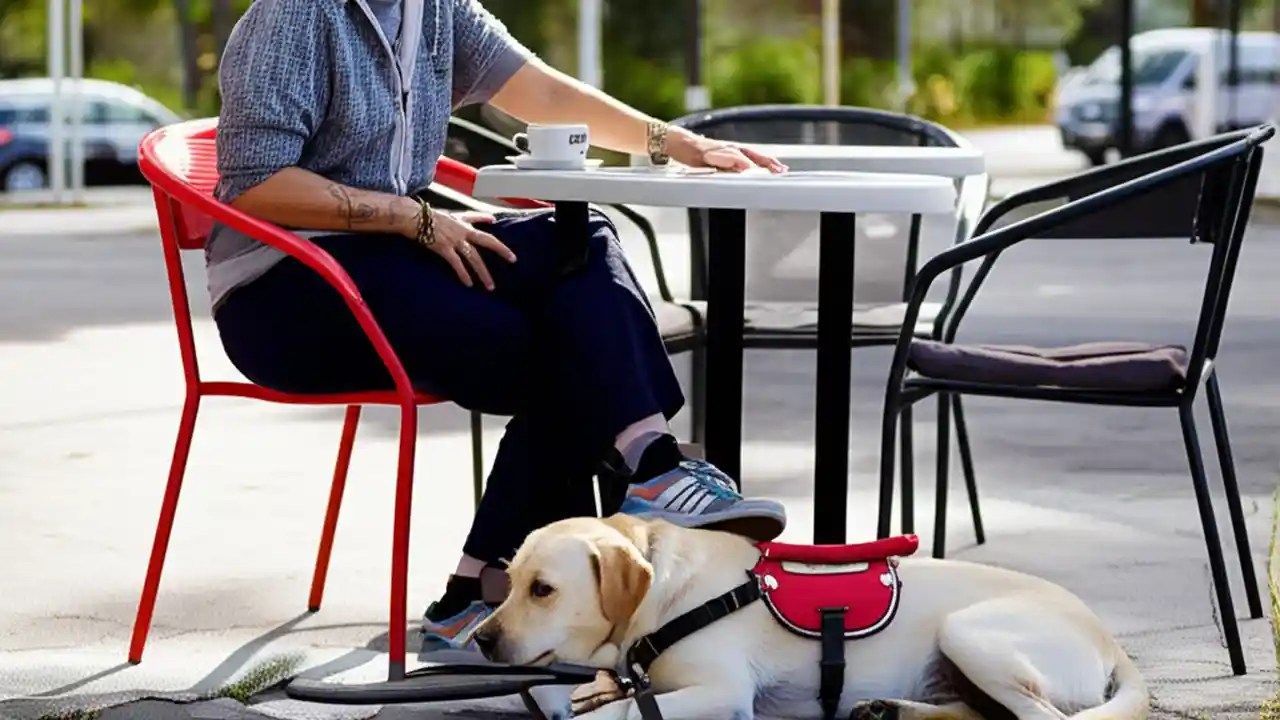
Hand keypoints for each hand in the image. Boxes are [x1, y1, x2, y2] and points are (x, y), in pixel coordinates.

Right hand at [418, 210, 516, 290]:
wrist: (411, 216)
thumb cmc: (423, 215)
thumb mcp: (442, 213)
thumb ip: (455, 217)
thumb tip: (468, 217)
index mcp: (460, 220)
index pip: (476, 217)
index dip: (486, 219)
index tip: (494, 221)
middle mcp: (461, 230)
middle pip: (486, 240)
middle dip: (501, 250)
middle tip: (513, 259)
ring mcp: (454, 240)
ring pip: (474, 258)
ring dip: (483, 273)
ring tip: (490, 286)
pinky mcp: (444, 248)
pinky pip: (457, 264)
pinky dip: (464, 274)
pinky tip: (469, 283)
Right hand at [665, 127, 787, 173]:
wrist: (677, 143)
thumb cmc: (694, 155)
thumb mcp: (716, 165)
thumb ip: (729, 170)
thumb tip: (743, 179)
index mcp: (732, 151)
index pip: (755, 155)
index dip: (769, 162)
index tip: (782, 170)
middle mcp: (729, 147)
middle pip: (753, 153)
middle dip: (768, 162)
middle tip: (781, 171)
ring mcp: (720, 148)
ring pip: (742, 155)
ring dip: (756, 163)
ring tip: (768, 171)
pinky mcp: (709, 152)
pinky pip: (726, 157)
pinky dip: (737, 162)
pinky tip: (746, 167)